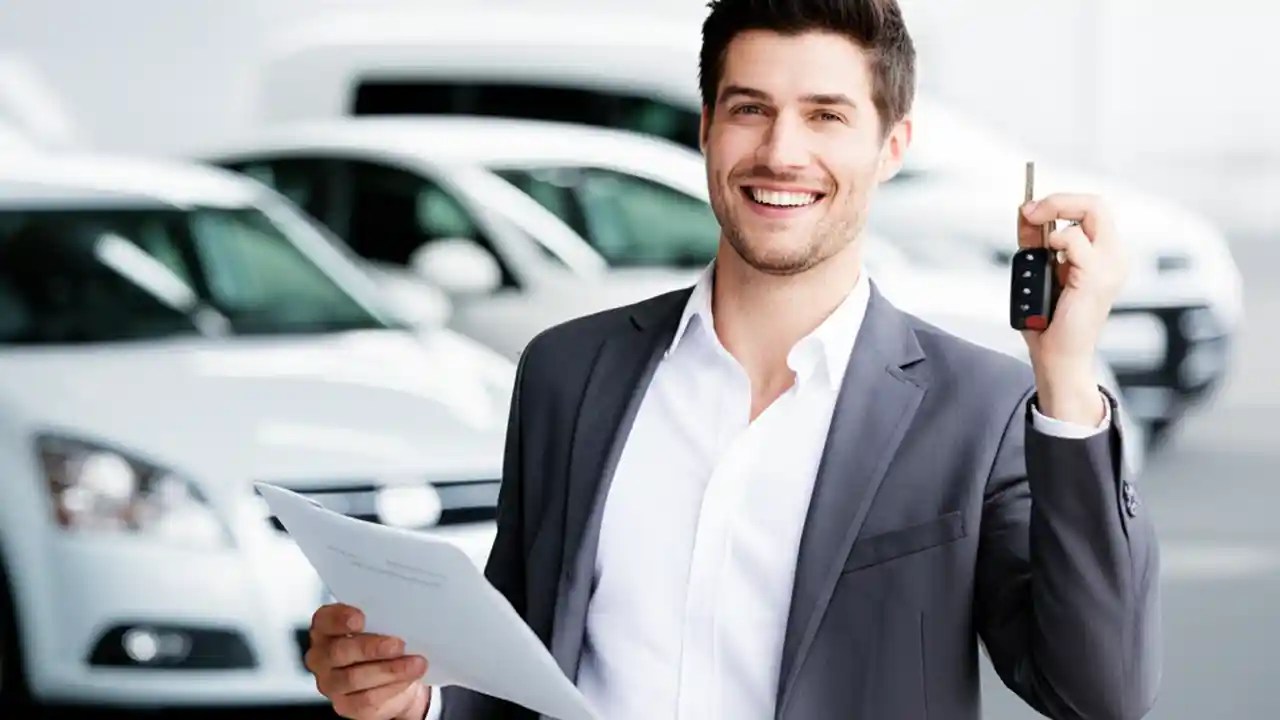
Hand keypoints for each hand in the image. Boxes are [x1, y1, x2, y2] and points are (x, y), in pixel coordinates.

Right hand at [305, 603, 431, 719]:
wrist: (395, 676)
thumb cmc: (384, 641)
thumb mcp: (383, 624)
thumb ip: (383, 619)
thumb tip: (401, 618)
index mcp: (326, 628)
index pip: (326, 620)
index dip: (341, 619)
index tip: (361, 619)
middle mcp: (322, 656)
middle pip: (339, 652)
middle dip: (371, 648)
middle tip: (398, 645)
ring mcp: (330, 683)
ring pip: (354, 678)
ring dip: (389, 670)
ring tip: (415, 664)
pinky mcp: (345, 705)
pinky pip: (366, 700)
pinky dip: (391, 688)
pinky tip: (408, 679)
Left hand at [1018, 193, 1128, 422]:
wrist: (1059, 355)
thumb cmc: (1051, 320)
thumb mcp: (1039, 270)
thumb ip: (1034, 242)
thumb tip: (1024, 213)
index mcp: (1105, 254)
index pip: (1090, 210)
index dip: (1057, 203)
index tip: (1027, 210)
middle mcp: (1114, 256)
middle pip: (1097, 204)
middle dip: (1058, 200)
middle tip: (1029, 211)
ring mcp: (1110, 266)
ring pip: (1092, 211)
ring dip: (1055, 214)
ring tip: (1035, 235)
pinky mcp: (1096, 277)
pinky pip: (1076, 240)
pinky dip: (1056, 240)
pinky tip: (1048, 254)